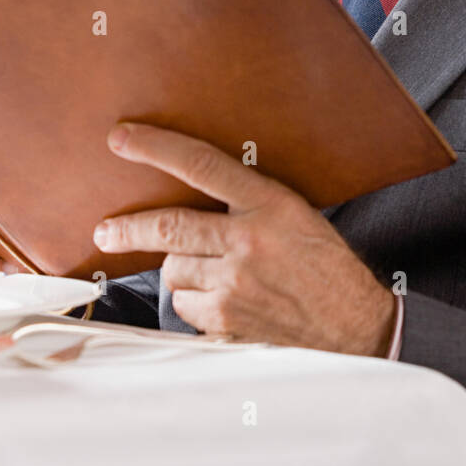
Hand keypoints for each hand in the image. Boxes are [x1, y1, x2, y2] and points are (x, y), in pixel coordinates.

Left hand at [94, 123, 395, 355]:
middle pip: (168, 226)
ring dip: (180, 274)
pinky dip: (194, 306)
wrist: (358, 326)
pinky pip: (187, 310)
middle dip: (128, 229)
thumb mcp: (297, 215)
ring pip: (174, 273)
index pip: (200, 165)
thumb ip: (250, 203)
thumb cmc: (328, 268)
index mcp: (268, 204)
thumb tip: (196, 192)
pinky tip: (222, 304)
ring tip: (208, 276)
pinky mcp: (228, 323)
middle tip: (107, 231)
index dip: (156, 148)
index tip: (122, 139)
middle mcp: (247, 241)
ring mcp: (235, 285)